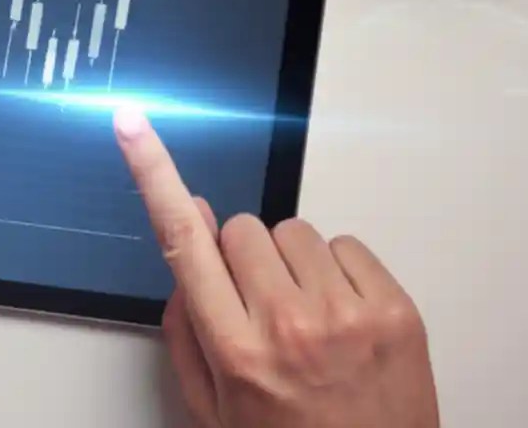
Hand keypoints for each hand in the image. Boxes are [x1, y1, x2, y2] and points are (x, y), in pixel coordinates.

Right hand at [113, 108, 439, 427]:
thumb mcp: (213, 407)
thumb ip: (187, 324)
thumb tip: (188, 245)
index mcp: (234, 350)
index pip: (182, 241)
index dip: (154, 175)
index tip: (133, 127)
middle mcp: (288, 324)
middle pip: (241, 228)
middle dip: (241, 257)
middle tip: (259, 305)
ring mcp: (346, 314)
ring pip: (293, 231)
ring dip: (291, 263)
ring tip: (306, 317)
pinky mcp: (394, 309)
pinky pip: (346, 244)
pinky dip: (338, 273)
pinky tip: (340, 317)